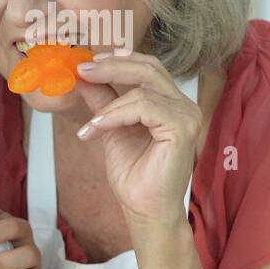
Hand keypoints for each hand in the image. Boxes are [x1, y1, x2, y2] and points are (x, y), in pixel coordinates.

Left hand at [74, 52, 199, 230]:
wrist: (144, 208)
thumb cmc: (133, 173)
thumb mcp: (111, 128)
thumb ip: (103, 101)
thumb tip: (83, 77)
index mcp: (170, 102)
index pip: (148, 68)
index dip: (118, 60)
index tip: (86, 64)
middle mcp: (183, 105)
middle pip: (149, 68)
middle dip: (111, 66)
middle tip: (82, 71)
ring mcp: (187, 116)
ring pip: (142, 91)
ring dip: (108, 107)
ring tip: (89, 127)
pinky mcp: (182, 129)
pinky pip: (144, 108)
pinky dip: (115, 116)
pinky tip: (98, 129)